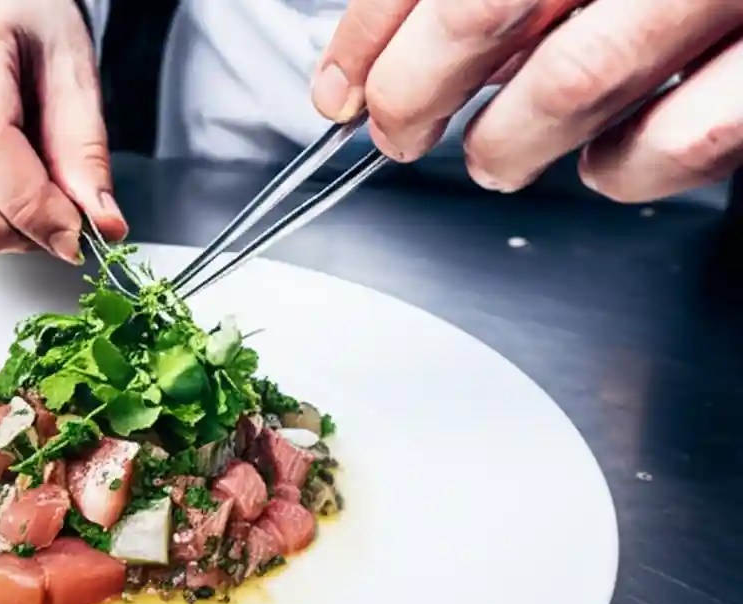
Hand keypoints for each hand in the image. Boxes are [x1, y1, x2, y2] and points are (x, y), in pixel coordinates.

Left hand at [312, 0, 742, 201]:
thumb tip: (385, 41)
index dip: (370, 32)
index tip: (337, 87)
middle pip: (483, 5)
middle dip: (413, 90)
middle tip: (396, 129)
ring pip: (575, 78)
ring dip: (509, 141)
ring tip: (496, 159)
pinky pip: (686, 137)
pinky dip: (623, 168)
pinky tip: (605, 161)